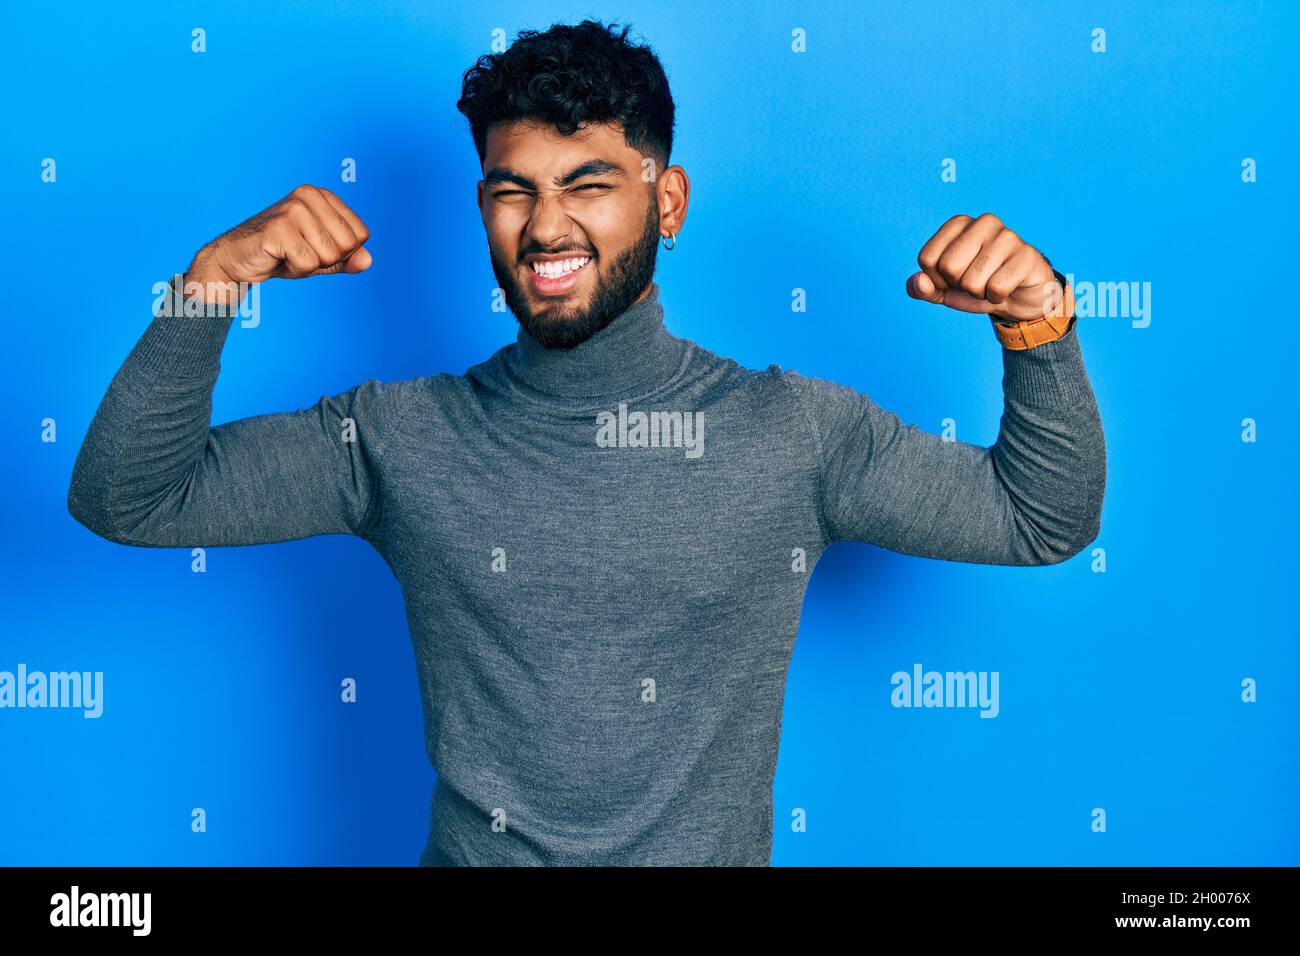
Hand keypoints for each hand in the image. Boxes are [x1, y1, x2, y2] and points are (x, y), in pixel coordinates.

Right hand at [184, 185, 371, 302]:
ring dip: (310, 265)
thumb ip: (347, 258)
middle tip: (300, 252)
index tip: (315, 247)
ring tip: (288, 254)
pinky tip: (278, 257)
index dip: (342, 252)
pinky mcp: (279, 228)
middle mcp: (309, 195)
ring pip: (329, 256)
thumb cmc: (282, 254)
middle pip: (348, 246)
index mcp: (323, 196)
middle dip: (327, 259)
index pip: (360, 235)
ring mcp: (293, 209)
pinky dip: (296, 270)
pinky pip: (308, 264)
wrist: (237, 259)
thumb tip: (368, 261)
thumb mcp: (321, 256)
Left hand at [906, 213, 1062, 321]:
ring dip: (980, 293)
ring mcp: (1007, 235)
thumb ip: (923, 288)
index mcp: (958, 223)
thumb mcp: (945, 291)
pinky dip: (998, 297)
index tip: (955, 279)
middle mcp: (983, 221)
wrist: (1019, 298)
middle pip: (948, 267)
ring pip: (971, 281)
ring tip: (992, 283)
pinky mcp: (1027, 255)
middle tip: (977, 281)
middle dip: (959, 286)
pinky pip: (996, 288)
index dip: (937, 280)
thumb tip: (917, 282)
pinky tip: (1008, 286)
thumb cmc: (978, 288)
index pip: (927, 259)